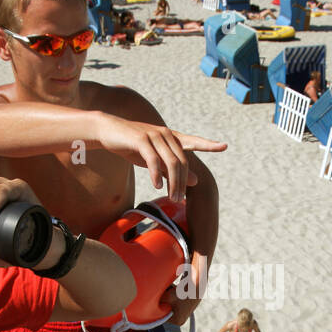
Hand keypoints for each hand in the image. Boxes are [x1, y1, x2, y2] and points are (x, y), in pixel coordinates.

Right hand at [95, 114, 223, 201]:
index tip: (224, 146)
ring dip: (172, 183)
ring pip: (170, 162)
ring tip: (171, 197)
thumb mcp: (155, 160)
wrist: (107, 131)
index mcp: (171, 137)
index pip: (193, 141)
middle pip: (182, 161)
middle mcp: (166, 134)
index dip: (209, 144)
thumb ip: (173, 169)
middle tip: (179, 199)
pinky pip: (154, 160)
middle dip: (182, 183)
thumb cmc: (132, 146)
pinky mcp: (141, 139)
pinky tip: (157, 186)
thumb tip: (195, 180)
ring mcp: (154, 136)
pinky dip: (156, 174)